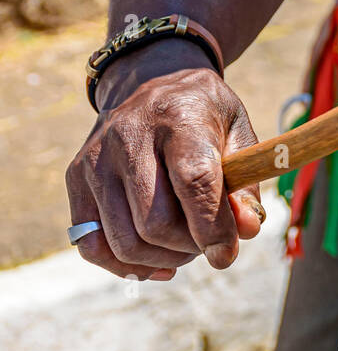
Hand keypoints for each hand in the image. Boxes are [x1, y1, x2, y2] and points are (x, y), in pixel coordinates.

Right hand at [65, 42, 263, 279]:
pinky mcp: (76, 179)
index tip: (227, 253)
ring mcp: (96, 159)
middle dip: (189, 247)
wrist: (152, 84)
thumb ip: (246, 182)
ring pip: (125, 241)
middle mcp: (129, 135)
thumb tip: (248, 229)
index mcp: (178, 117)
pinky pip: (93, 245)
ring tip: (184, 245)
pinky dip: (126, 266)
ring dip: (163, 258)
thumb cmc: (203, 116)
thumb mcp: (238, 133)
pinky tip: (155, 261)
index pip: (193, 181)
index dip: (213, 227)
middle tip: (206, 239)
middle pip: (155, 223)